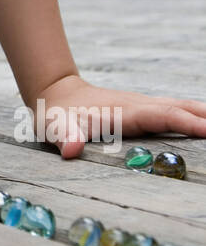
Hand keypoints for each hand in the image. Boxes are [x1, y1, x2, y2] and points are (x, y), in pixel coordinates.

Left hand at [32, 73, 205, 159]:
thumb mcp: (55, 127)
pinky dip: (195, 115)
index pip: (163, 116)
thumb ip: (64, 137)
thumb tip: (70, 150)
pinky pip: (175, 111)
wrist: (56, 94)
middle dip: (205, 116)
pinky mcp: (144, 110)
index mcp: (126, 112)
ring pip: (181, 107)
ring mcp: (144, 106)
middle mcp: (140, 106)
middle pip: (180, 108)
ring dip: (204, 114)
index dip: (186, 123)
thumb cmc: (57, 115)